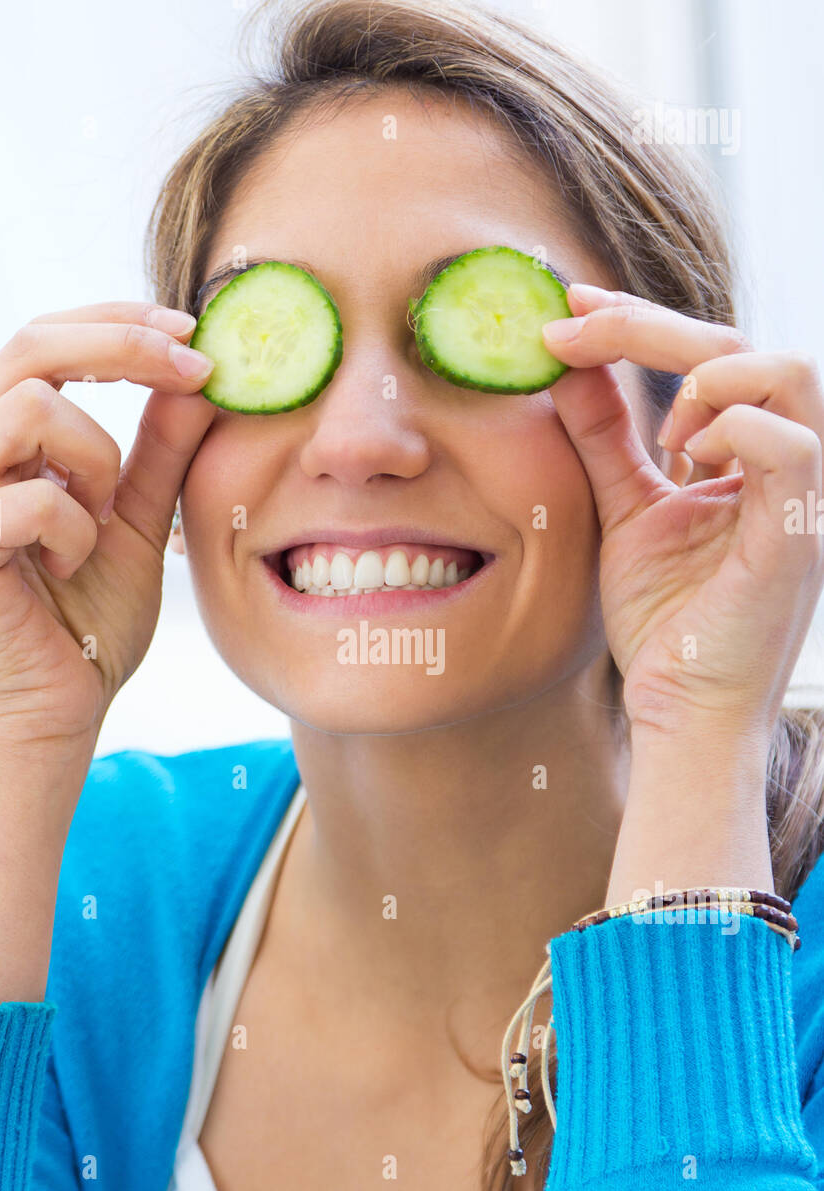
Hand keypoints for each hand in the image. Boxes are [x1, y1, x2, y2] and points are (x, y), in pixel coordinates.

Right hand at [0, 302, 216, 752]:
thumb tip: (197, 377)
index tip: (195, 335)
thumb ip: (159, 452)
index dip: (121, 324)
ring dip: (94, 462)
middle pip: (31, 344)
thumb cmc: (81, 626)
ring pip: (30, 406)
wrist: (50, 714)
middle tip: (196, 366)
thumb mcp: (135, 522)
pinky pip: (29, 497)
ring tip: (97, 525)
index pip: (48, 342)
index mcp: (6, 439)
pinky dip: (71, 531)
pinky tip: (66, 570)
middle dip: (125, 344)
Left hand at [541, 285, 823, 744]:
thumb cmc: (664, 622)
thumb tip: (565, 362)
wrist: (679, 709)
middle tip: (574, 324)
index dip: (640, 320)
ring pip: (793, 377)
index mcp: (750, 457)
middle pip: (749, 348)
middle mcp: (785, 467)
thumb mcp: (625, 509)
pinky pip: (794, 449)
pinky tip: (686, 454)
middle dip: (654, 324)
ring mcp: (800, 499)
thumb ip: (604, 437)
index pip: (715, 356)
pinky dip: (735, 428)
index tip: (566, 307)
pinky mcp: (797, 538)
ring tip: (657, 422)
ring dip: (710, 373)